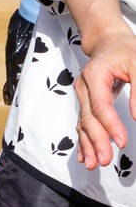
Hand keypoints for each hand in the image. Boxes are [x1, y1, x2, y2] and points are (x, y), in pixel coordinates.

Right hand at [74, 29, 135, 168]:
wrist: (108, 42)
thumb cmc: (124, 50)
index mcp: (95, 75)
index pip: (99, 105)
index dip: (110, 125)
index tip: (121, 141)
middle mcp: (84, 87)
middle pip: (87, 118)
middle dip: (96, 141)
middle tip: (105, 160)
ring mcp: (82, 95)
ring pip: (82, 124)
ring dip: (88, 145)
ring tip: (94, 163)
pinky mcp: (85, 102)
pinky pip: (82, 124)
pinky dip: (84, 141)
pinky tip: (85, 156)